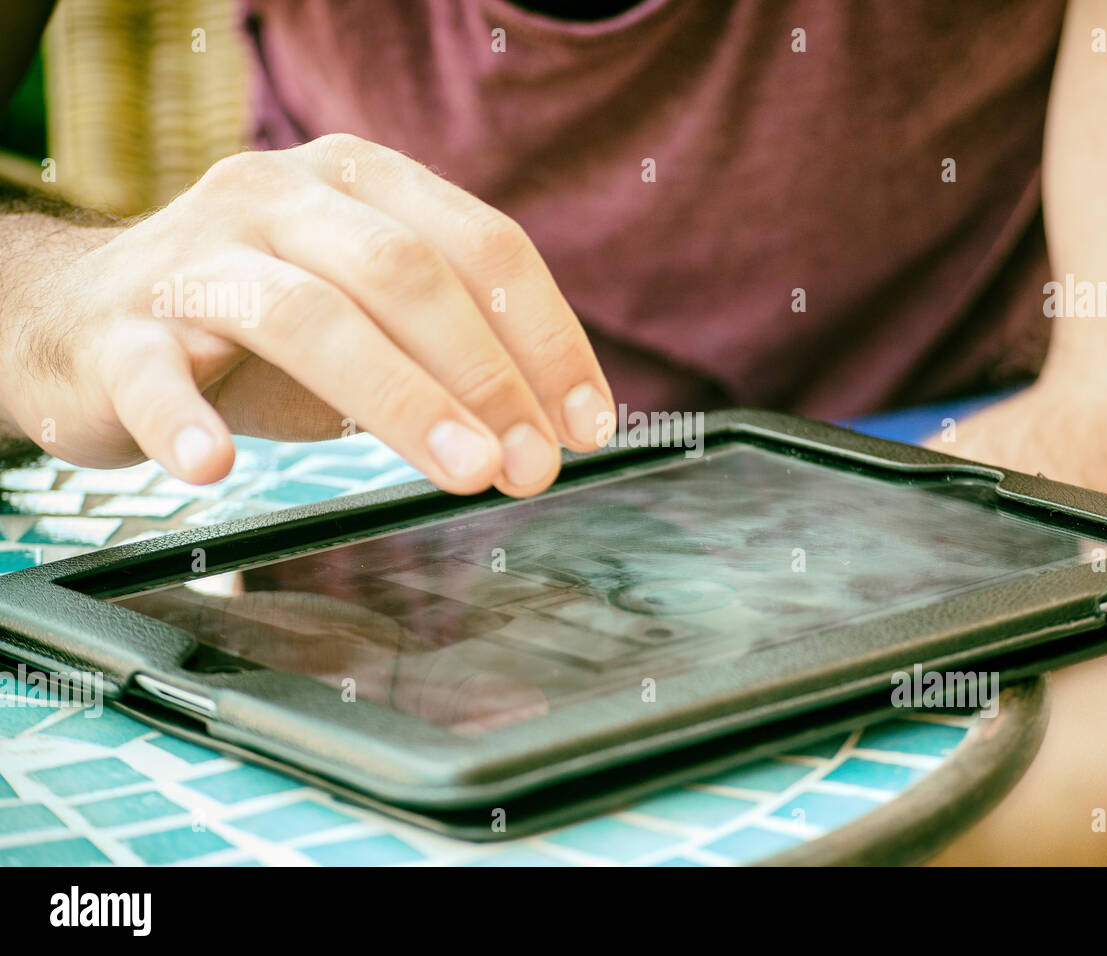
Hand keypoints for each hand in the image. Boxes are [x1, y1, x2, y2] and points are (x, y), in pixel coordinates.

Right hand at [0, 134, 614, 496]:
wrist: (86, 322)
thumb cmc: (257, 330)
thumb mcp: (369, 319)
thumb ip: (447, 351)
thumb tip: (553, 429)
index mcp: (359, 181)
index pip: (481, 246)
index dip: (549, 337)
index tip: (589, 425)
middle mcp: (278, 197)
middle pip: (406, 274)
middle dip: (489, 375)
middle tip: (534, 465)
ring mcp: (194, 257)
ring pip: (309, 317)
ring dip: (401, 401)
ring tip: (465, 473)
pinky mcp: (117, 329)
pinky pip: (154, 373)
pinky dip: (185, 420)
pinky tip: (216, 465)